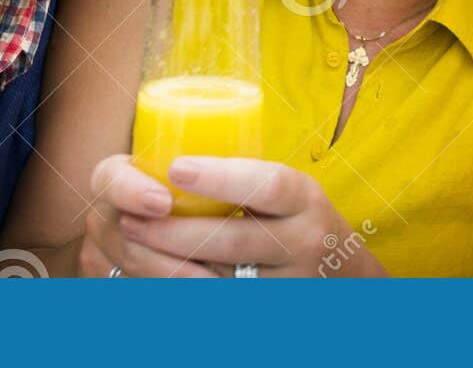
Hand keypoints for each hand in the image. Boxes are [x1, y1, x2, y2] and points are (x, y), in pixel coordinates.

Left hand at [80, 154, 383, 277]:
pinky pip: (217, 307)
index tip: (175, 169)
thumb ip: (244, 178)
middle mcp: (304, 243)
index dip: (221, 177)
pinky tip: (150, 281)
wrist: (342, 280)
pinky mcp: (271, 317)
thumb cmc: (296, 223)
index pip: (268, 184)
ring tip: (130, 247)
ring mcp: (289, 287)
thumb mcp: (287, 194)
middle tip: (131, 218)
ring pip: (217, 281)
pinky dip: (180, 292)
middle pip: (232, 239)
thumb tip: (164, 154)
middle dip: (173, 230)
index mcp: (306, 200)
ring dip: (165, 265)